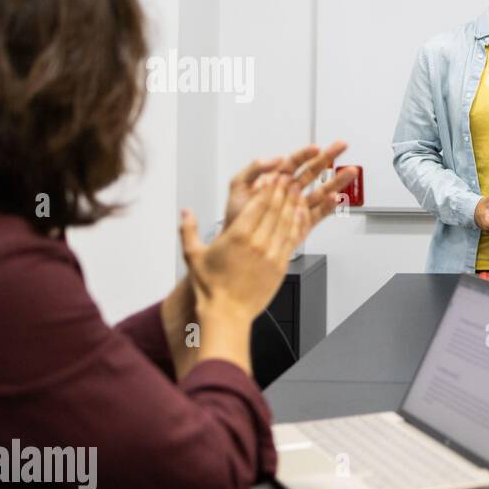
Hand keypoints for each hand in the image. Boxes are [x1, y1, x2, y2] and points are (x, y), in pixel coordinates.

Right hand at [181, 174, 307, 321]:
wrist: (226, 312)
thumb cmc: (210, 287)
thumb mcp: (192, 254)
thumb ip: (188, 229)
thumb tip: (186, 212)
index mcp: (238, 236)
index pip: (258, 204)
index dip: (268, 187)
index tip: (272, 176)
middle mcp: (258, 243)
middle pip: (276, 209)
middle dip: (283, 190)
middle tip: (288, 177)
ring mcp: (272, 254)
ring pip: (287, 222)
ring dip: (293, 203)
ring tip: (297, 190)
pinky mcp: (281, 266)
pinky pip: (293, 240)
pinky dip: (298, 224)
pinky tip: (302, 213)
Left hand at [224, 141, 356, 236]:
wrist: (239, 241)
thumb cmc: (237, 215)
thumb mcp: (238, 185)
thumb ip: (255, 168)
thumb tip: (276, 160)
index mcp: (277, 179)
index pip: (295, 161)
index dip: (306, 154)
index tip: (316, 148)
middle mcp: (291, 190)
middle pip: (314, 171)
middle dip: (329, 158)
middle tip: (342, 147)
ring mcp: (299, 206)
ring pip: (322, 190)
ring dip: (337, 180)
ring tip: (350, 171)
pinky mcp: (304, 223)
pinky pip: (320, 212)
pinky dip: (329, 206)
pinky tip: (336, 198)